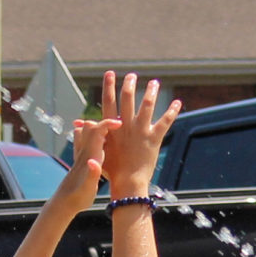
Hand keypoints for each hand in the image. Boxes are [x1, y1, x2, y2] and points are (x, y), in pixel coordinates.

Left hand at [54, 115, 120, 214]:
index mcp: (89, 156)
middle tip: (121, 127)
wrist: (64, 204)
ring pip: (86, 132)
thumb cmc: (78, 198)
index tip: (121, 124)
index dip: (109, 123)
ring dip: (99, 128)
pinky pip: (84, 141)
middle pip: (91, 126)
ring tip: (114, 131)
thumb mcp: (88, 189)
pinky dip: (92, 136)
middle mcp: (84, 152)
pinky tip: (102, 141)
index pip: (97, 130)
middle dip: (105, 122)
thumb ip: (92, 175)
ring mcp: (80, 155)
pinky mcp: (80, 161)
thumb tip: (93, 162)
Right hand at [101, 71, 181, 197]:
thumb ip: (90, 133)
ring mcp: (141, 131)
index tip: (110, 74)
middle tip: (131, 76)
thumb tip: (78, 122)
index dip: (109, 86)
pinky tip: (178, 102)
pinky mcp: (154, 138)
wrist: (128, 182)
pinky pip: (165, 121)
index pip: (109, 101)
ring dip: (151, 92)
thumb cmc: (111, 170)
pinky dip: (172, 111)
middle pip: (127, 98)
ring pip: (147, 105)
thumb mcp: (98, 150)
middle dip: (129, 84)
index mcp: (112, 128)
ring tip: (154, 82)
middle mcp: (126, 125)